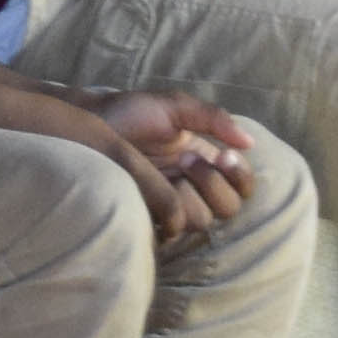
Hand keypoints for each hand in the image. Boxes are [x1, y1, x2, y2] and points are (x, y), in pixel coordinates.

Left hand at [87, 90, 259, 246]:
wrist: (88, 124)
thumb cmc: (130, 113)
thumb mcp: (174, 106)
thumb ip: (212, 117)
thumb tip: (249, 142)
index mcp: (205, 160)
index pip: (242, 184)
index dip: (240, 175)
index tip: (223, 156)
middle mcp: (193, 186)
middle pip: (228, 208)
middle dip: (213, 183)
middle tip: (187, 158)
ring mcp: (170, 205)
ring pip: (201, 220)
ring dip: (190, 195)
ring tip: (169, 169)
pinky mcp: (149, 218)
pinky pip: (170, 230)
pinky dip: (167, 213)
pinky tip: (152, 189)